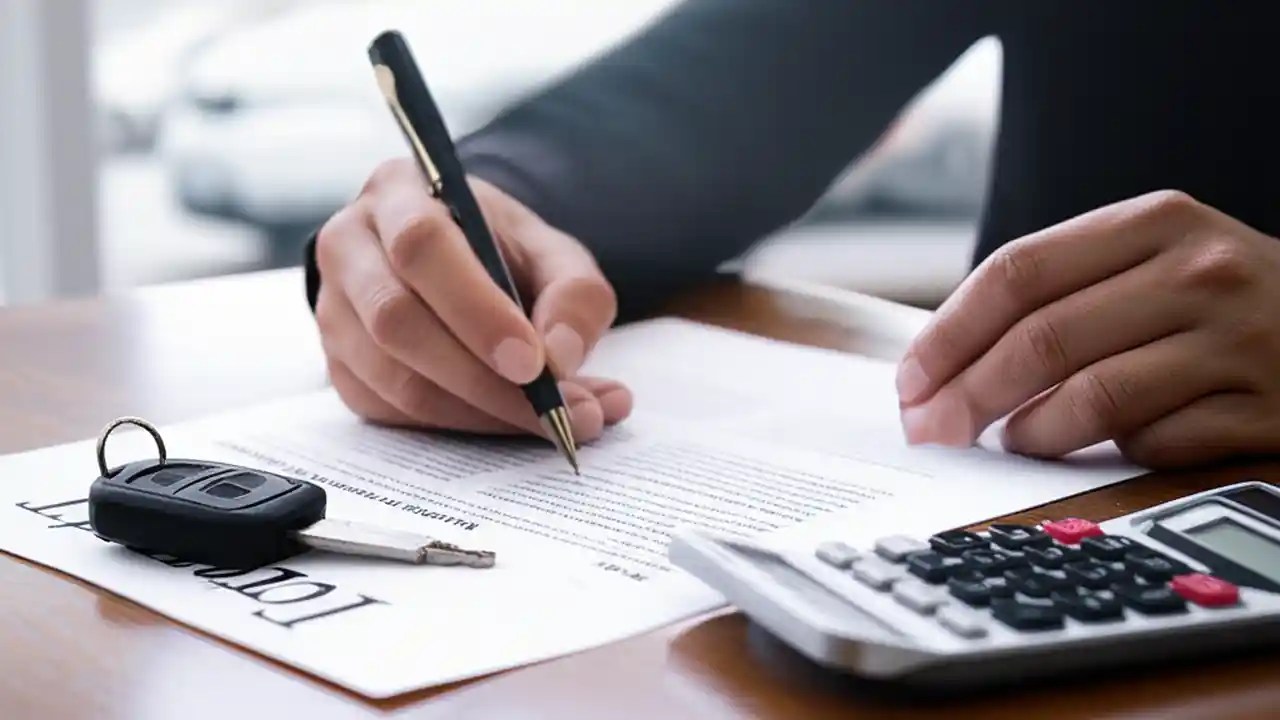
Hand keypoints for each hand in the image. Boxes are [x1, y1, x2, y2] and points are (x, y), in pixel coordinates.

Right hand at [313, 158, 632, 440]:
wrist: (462, 264)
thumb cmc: (503, 252)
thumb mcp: (555, 254)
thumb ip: (574, 296)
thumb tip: (560, 358)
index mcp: (399, 192)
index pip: (420, 246)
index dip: (476, 310)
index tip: (533, 362)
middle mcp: (349, 246)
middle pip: (396, 318)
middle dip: (480, 375)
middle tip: (552, 408)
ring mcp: (333, 311)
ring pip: (392, 377)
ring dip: (479, 411)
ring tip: (554, 421)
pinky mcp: (341, 367)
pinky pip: (392, 411)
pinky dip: (459, 425)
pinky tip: (511, 421)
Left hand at [896, 190, 1279, 467]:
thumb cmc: (1220, 300)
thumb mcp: (1153, 260)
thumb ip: (1064, 290)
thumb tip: (945, 359)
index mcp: (1155, 222)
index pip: (1017, 272)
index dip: (948, 332)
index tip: (910, 378)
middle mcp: (1198, 272)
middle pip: (1042, 339)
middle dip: (966, 394)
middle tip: (930, 429)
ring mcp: (1236, 342)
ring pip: (1092, 398)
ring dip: (1030, 432)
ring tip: (1009, 440)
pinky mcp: (1264, 410)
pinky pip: (1154, 442)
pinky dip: (1109, 453)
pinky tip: (1096, 450)